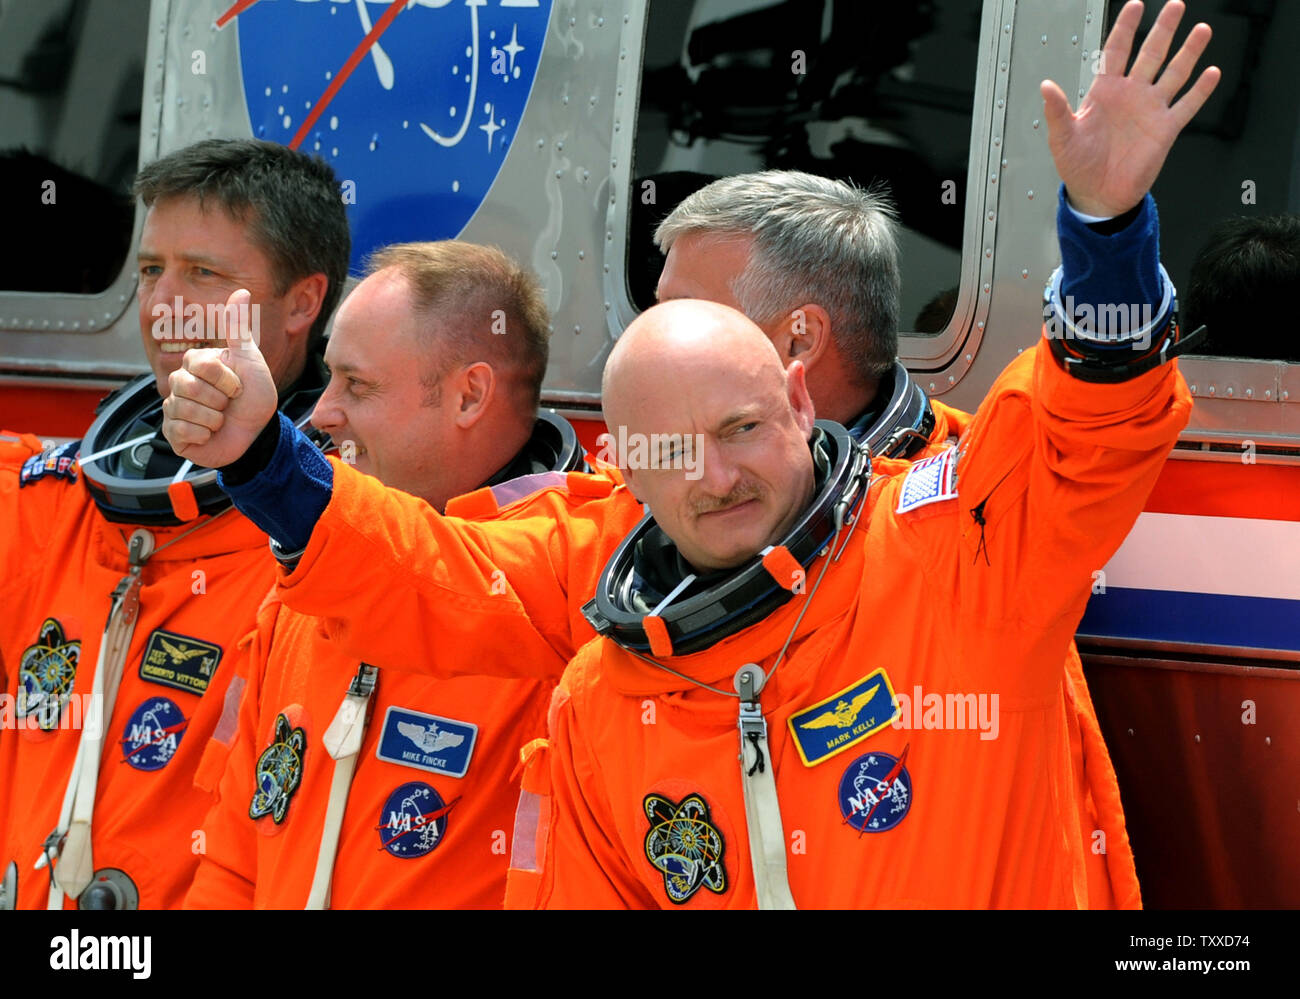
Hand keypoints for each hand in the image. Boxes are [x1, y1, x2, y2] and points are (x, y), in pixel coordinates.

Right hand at [161, 289, 277, 467]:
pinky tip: (209, 434)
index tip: (237, 386)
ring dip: (213, 420)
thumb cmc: (253, 396)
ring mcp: (174, 408)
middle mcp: (180, 383)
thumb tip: (241, 291)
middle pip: (189, 388)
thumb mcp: (249, 359)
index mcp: (195, 363)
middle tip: (228, 404)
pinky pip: (181, 432)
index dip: (227, 380)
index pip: (202, 365)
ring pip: (186, 410)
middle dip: (219, 400)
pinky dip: (203, 435)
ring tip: (220, 419)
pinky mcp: (173, 433)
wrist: (258, 434)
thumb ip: (238, 328)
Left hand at [1041, 0, 1219, 216]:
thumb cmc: (1077, 165)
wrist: (1097, 194)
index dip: (1125, 28)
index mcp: (1104, 91)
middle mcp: (1131, 94)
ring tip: (1201, 30)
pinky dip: (1200, 90)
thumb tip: (1046, 86)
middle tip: (1175, 5)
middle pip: (1151, 53)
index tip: (1135, 5)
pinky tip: (1211, 72)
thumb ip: (1057, 110)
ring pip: (1174, 73)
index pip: (1116, 51)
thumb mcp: (1062, 137)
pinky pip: (1186, 105)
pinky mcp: (1165, 129)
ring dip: (1188, 52)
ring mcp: (1150, 109)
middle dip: (1163, 29)